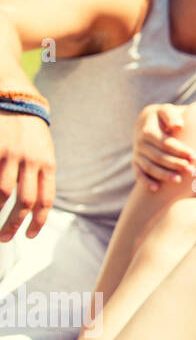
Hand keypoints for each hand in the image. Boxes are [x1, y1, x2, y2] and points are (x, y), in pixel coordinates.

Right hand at [0, 111, 54, 240]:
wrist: (18, 101)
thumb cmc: (30, 131)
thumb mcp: (43, 151)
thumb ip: (42, 174)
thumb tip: (38, 204)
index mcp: (48, 164)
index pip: (46, 200)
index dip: (38, 222)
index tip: (30, 236)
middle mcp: (32, 161)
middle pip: (24, 202)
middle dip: (14, 225)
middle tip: (5, 238)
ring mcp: (12, 155)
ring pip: (3, 193)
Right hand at [132, 103, 195, 191]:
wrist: (150, 120)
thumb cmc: (166, 116)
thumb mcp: (168, 111)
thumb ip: (172, 116)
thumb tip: (178, 127)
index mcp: (148, 127)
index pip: (164, 142)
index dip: (179, 150)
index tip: (195, 157)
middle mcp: (140, 141)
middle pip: (157, 156)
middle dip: (175, 164)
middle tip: (191, 170)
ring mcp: (137, 152)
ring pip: (149, 166)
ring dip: (163, 174)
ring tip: (179, 180)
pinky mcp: (136, 161)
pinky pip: (138, 173)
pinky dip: (145, 181)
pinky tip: (156, 189)